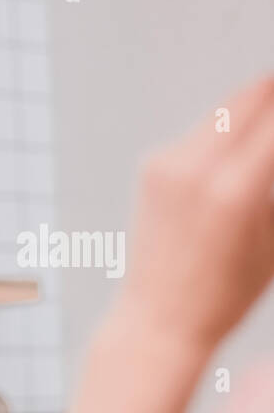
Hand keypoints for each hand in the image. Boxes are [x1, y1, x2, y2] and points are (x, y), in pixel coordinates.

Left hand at [120, 75, 273, 351]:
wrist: (158, 319)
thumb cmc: (229, 291)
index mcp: (237, 188)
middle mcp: (195, 166)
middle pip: (254, 93)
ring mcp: (166, 163)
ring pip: (228, 108)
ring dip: (257, 112)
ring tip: (267, 148)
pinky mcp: (151, 166)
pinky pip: (203, 131)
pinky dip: (229, 133)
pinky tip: (240, 163)